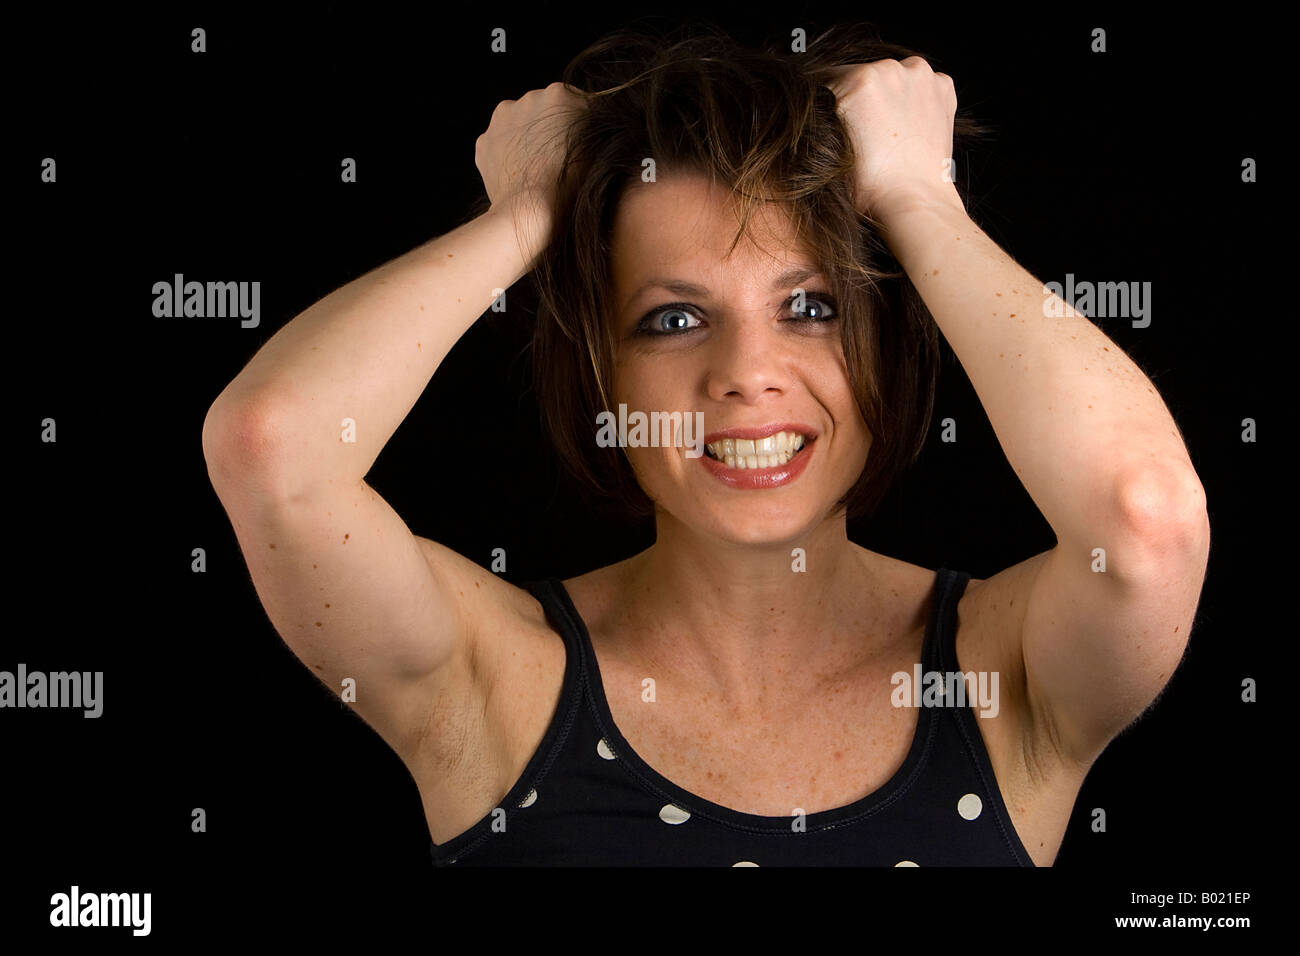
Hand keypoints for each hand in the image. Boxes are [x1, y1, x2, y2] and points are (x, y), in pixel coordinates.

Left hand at [475, 81, 587, 251]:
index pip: (575, 101)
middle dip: (549, 128)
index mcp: (560, 95)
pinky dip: (508, 155)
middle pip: (543, 108)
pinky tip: (519, 174)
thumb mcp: (596, 149)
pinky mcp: (484, 142)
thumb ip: (591, 125)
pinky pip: (499, 144)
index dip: (578, 122)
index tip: (579, 141)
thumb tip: (591, 117)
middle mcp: (528, 98)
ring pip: (519, 124)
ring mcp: (502, 119)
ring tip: (537, 169)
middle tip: (557, 157)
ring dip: (527, 138)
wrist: (529, 212)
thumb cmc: (569, 185)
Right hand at [825, 57, 964, 223]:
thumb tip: (823, 104)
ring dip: (890, 95)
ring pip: (895, 77)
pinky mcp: (943, 88)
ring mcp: (922, 77)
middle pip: (866, 75)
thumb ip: (824, 117)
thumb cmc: (871, 186)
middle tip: (865, 131)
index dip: (830, 102)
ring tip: (890, 130)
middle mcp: (891, 69)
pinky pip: (922, 85)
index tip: (835, 119)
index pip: (831, 79)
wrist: (915, 202)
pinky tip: (910, 126)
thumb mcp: (830, 148)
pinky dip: (916, 99)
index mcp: (859, 80)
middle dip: (863, 98)